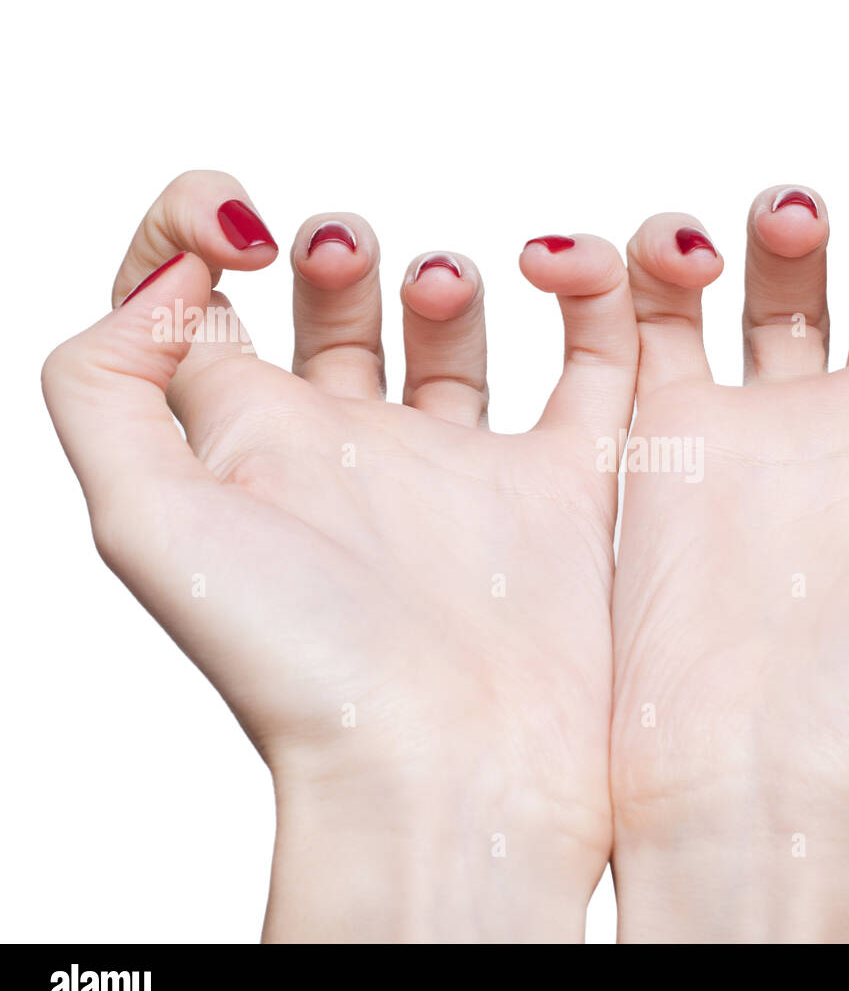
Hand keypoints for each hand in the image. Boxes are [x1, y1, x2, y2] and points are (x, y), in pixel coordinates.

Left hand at [43, 172, 638, 940]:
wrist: (454, 768)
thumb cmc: (305, 665)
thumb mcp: (148, 523)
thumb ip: (108, 385)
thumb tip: (164, 285)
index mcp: (254, 452)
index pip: (201, 313)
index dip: (194, 234)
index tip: (239, 222)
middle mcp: (355, 456)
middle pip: (332, 319)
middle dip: (335, 254)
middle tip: (342, 250)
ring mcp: (464, 471)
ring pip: (453, 341)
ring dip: (443, 278)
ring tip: (436, 281)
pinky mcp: (567, 488)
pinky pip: (595, 371)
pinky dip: (598, 304)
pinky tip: (568, 270)